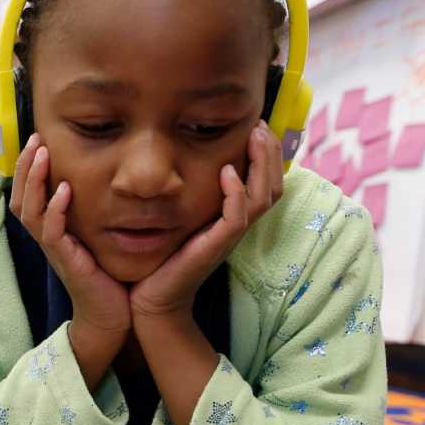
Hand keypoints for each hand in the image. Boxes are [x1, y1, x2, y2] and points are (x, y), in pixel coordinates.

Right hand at [13, 134, 132, 382]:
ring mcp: (54, 250)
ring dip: (34, 180)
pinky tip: (63, 190)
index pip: (27, 195)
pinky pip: (52, 232)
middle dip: (25, 167)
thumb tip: (102, 179)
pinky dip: (55, 210)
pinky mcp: (66, 261)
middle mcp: (46, 238)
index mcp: (51, 230)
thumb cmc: (109, 276)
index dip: (27, 168)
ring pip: (29, 211)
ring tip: (42, 155)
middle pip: (20, 198)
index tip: (37, 140)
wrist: (114, 315)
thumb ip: (93, 212)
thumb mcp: (97, 236)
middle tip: (34, 139)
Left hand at [131, 122, 285, 323]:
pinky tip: (227, 172)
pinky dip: (236, 193)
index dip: (268, 155)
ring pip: (263, 197)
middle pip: (273, 186)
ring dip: (261, 165)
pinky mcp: (214, 248)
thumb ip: (192, 193)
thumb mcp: (181, 217)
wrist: (151, 299)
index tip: (257, 126)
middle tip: (260, 125)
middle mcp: (237, 226)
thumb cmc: (162, 258)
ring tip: (254, 137)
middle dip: (271, 152)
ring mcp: (228, 238)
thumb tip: (192, 161)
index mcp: (233, 217)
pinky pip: (236, 218)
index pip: (266, 182)